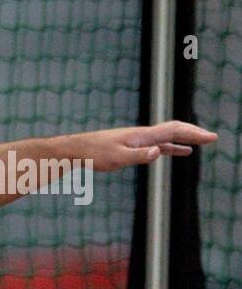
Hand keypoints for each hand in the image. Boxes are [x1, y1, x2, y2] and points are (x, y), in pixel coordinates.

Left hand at [82, 121, 217, 171]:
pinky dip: (172, 147)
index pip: (174, 131)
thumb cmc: (93, 155)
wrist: (76, 150)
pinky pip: (158, 145)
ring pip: (168, 137)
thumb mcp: (116, 158)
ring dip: (186, 139)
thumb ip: (138, 156)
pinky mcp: (132, 146)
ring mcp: (138, 140)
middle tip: (212, 138)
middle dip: (194, 133)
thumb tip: (159, 151)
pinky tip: (179, 152)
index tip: (211, 138)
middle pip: (174, 130)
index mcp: (142, 135)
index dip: (194, 134)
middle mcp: (142, 135)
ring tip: (201, 142)